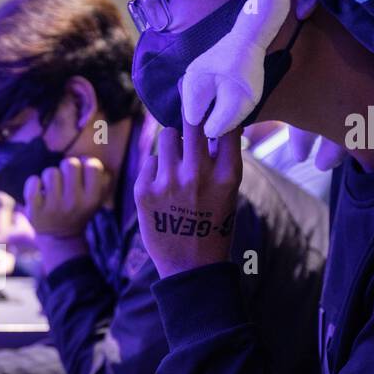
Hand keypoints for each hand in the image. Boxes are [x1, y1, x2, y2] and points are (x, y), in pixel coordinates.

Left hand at [24, 156, 108, 239]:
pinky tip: (38, 190)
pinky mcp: (35, 211)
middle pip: (70, 164)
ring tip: (52, 188)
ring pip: (51, 172)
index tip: (81, 172)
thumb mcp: (96, 198)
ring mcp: (54, 208)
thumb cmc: (79, 209)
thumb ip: (102, 179)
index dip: (86, 164)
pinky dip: (33, 183)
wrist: (60, 237)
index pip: (93, 166)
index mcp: (92, 199)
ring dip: (49, 176)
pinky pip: (33, 183)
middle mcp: (74, 203)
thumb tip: (91, 160)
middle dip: (66, 168)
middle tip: (65, 180)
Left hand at [133, 121, 241, 277]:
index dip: (218, 113)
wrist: (190, 267)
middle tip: (189, 115)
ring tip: (175, 159)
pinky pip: (150, 161)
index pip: (226, 126)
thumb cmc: (213, 226)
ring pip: (167, 136)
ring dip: (172, 143)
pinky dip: (156, 169)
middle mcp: (198, 174)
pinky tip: (162, 187)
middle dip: (191, 116)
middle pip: (192, 121)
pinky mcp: (144, 190)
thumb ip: (221, 161)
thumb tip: (209, 123)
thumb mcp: (229, 194)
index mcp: (227, 175)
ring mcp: (169, 182)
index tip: (213, 106)